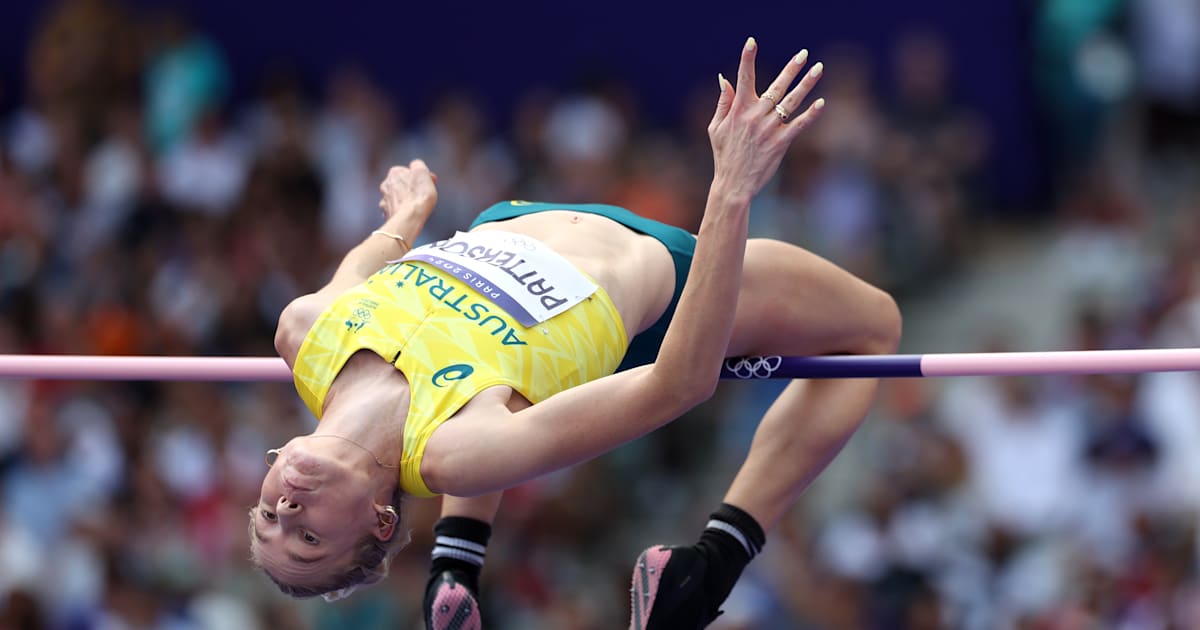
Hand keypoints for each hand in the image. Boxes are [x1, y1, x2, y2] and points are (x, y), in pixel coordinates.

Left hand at [379, 159, 438, 221]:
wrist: (408, 219)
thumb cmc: (418, 195)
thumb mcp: (422, 172)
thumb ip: (418, 164)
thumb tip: (415, 164)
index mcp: (394, 172)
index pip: (408, 171)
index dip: (420, 177)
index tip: (430, 183)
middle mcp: (386, 185)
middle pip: (401, 184)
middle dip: (411, 188)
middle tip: (423, 195)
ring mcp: (384, 200)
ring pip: (397, 198)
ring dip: (405, 200)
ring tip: (417, 207)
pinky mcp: (386, 215)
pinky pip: (395, 210)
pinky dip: (401, 212)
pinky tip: (409, 215)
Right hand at [708, 38, 824, 198]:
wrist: (734, 184)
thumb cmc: (724, 155)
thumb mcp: (716, 128)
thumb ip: (723, 103)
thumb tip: (724, 79)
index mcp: (739, 110)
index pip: (743, 78)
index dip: (747, 59)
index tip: (752, 41)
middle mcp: (755, 116)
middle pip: (776, 87)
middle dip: (791, 68)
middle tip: (803, 54)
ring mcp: (769, 129)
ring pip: (791, 102)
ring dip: (807, 84)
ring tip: (819, 68)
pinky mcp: (781, 143)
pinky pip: (799, 125)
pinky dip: (811, 114)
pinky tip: (822, 103)